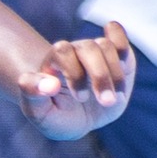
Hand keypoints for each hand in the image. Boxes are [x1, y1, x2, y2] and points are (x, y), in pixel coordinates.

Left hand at [16, 21, 135, 140]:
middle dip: (100, 76)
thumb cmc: (53, 114)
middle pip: (88, 47)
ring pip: (107, 46)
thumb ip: (32, 93)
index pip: (63, 51)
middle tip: (106, 101)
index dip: (75, 73)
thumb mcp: (37, 111)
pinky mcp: (115, 57)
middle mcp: (73, 52)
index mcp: (52, 62)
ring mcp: (94, 53)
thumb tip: (51, 84)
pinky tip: (124, 68)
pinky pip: (119, 38)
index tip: (81, 98)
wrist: (74, 119)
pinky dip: (124, 48)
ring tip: (114, 98)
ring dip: (116, 74)